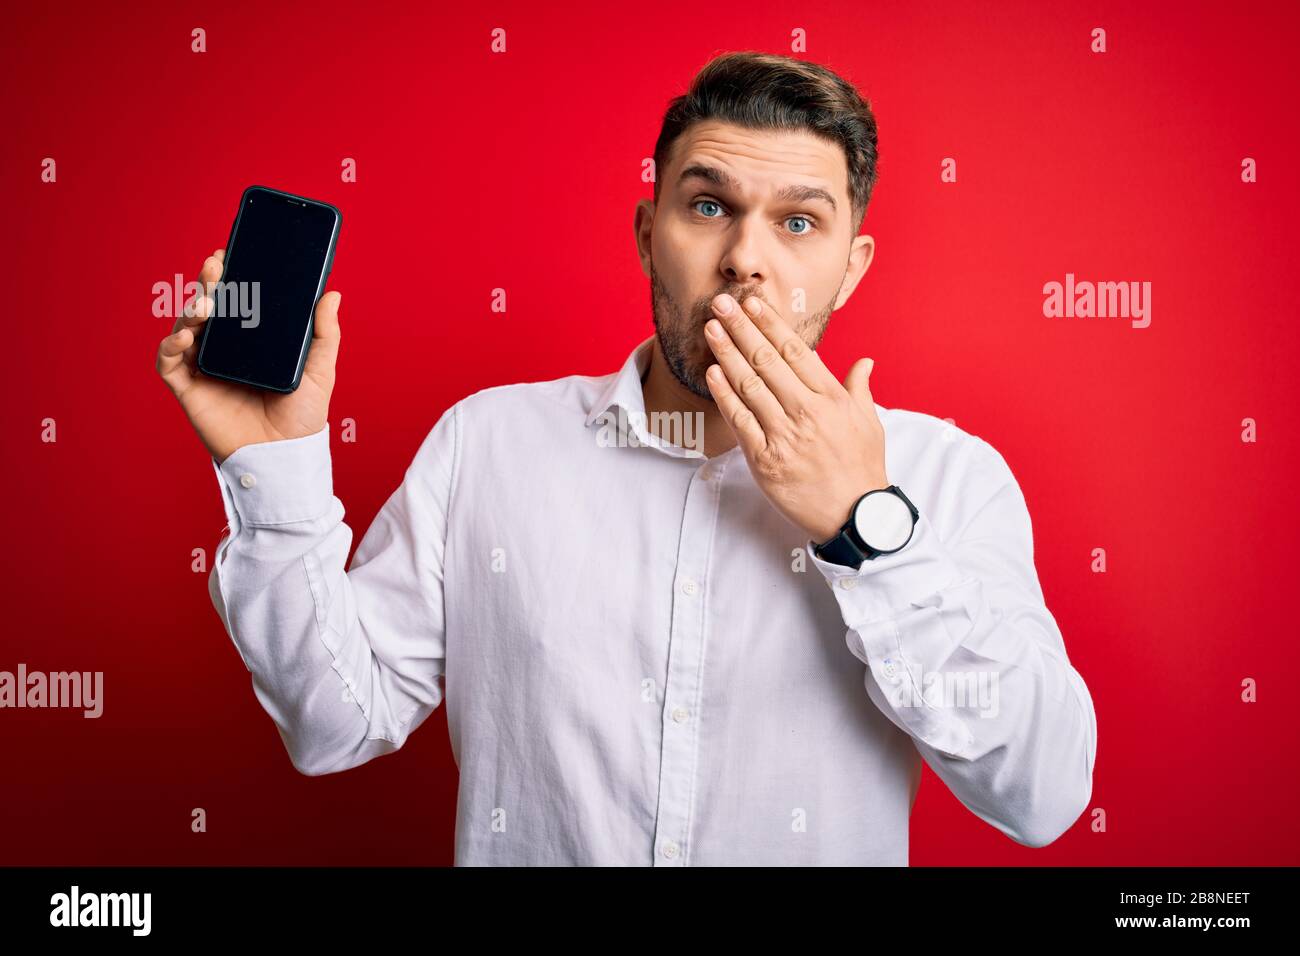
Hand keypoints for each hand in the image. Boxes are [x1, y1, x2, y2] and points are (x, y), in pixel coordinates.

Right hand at [155, 248, 342, 463]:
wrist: (284, 457)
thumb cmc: (302, 417)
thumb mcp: (320, 371)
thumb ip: (324, 333)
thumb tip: (332, 292)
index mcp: (251, 340)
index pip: (236, 301)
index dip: (228, 276)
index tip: (229, 252)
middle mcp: (224, 348)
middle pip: (208, 307)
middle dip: (208, 283)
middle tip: (216, 265)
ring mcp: (203, 366)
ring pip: (186, 326)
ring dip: (191, 309)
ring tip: (206, 302)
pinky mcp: (188, 388)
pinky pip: (169, 361)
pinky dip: (171, 345)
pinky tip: (186, 335)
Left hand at [703, 292, 888, 543]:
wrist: (855, 516)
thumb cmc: (862, 469)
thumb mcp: (870, 424)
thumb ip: (859, 389)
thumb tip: (864, 362)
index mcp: (832, 398)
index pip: (796, 351)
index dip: (771, 324)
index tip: (752, 303)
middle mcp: (808, 411)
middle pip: (768, 360)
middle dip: (742, 327)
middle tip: (721, 302)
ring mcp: (785, 436)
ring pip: (750, 385)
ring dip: (727, 353)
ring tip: (711, 328)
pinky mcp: (766, 461)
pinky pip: (740, 421)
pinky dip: (725, 395)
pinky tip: (713, 373)